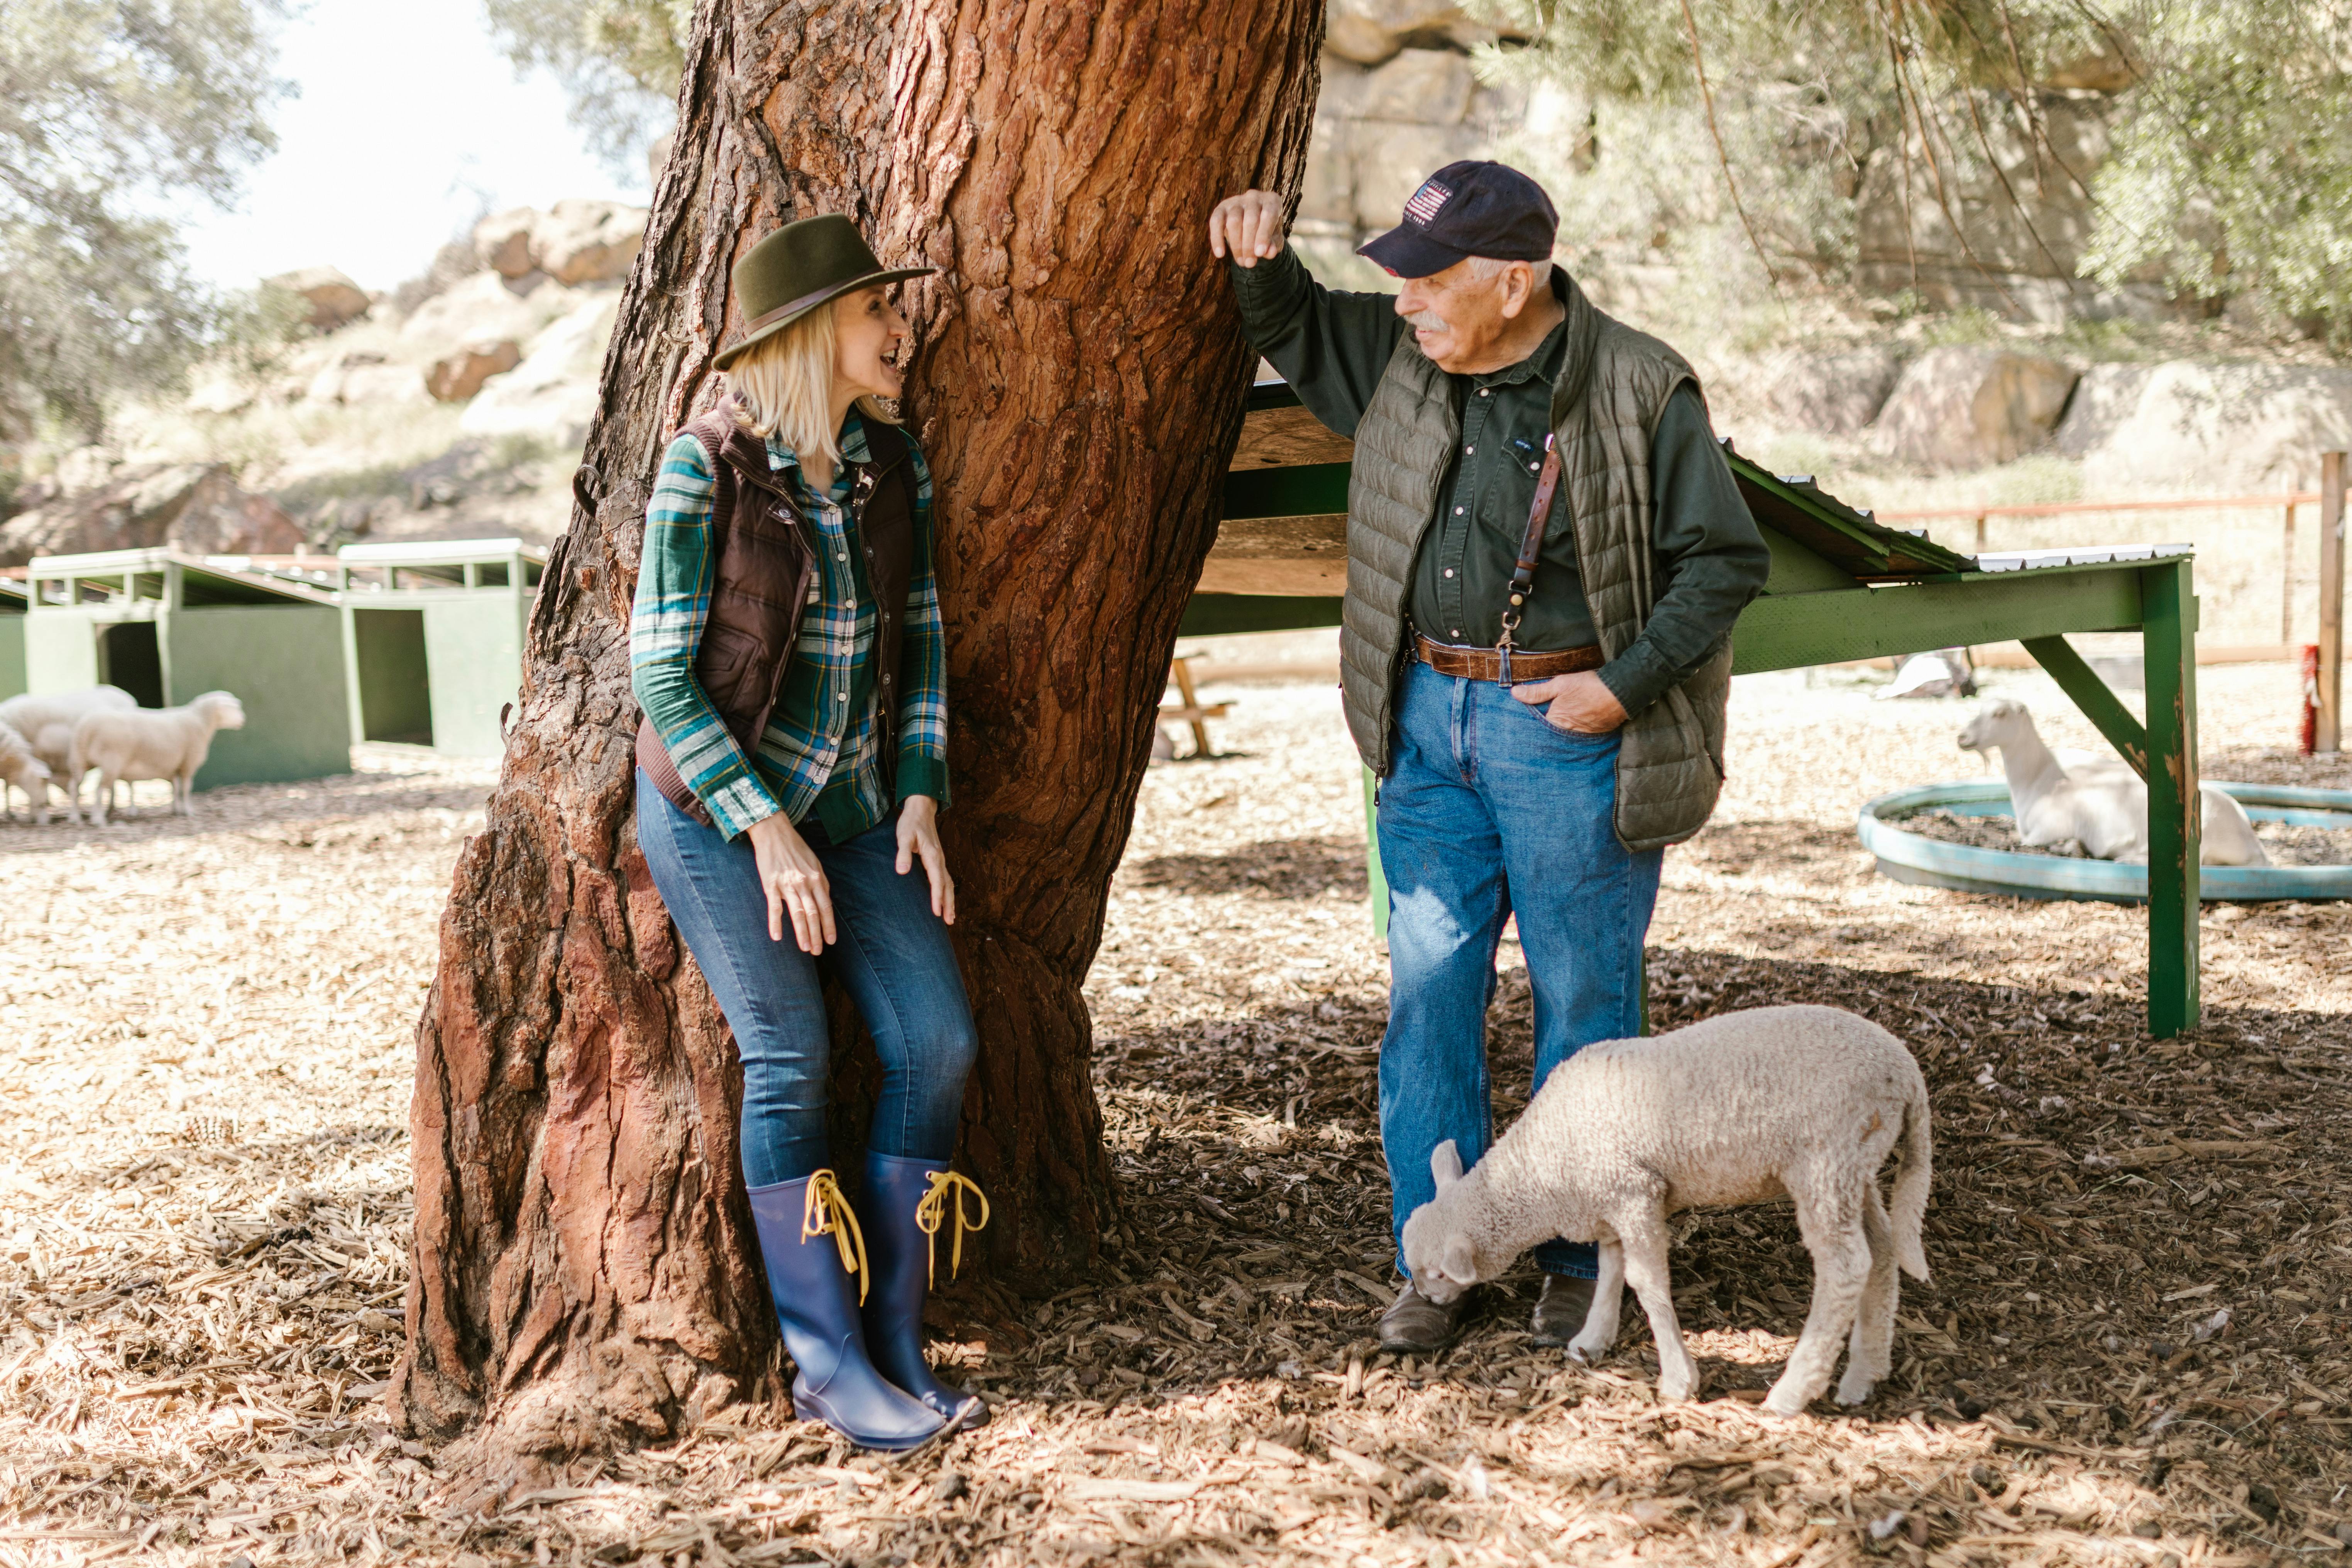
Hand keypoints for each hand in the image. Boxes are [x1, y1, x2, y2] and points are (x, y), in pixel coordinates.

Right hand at [746, 812, 834, 953]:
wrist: (774, 832)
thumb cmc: (796, 848)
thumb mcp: (815, 863)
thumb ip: (821, 883)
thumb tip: (826, 901)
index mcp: (817, 878)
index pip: (826, 907)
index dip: (829, 925)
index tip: (831, 941)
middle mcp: (804, 883)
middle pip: (813, 914)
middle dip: (817, 935)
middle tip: (817, 951)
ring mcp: (787, 884)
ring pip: (797, 913)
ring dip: (802, 933)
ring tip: (805, 949)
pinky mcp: (770, 884)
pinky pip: (774, 907)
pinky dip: (776, 923)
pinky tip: (777, 937)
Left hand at [895, 795, 956, 924]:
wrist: (921, 809)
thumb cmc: (910, 823)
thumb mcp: (903, 836)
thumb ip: (902, 853)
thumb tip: (901, 871)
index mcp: (932, 856)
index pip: (937, 881)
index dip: (937, 898)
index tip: (936, 913)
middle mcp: (939, 860)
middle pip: (947, 885)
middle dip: (948, 904)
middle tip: (949, 921)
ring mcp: (940, 860)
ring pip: (948, 883)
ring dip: (950, 900)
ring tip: (950, 917)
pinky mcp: (937, 860)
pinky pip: (945, 879)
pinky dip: (946, 892)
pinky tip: (944, 900)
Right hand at [1208, 190, 1286, 267]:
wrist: (1252, 224)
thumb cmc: (1267, 232)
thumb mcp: (1274, 239)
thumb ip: (1273, 245)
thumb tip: (1268, 253)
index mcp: (1272, 201)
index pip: (1268, 215)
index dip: (1264, 235)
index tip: (1260, 254)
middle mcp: (1254, 196)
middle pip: (1250, 220)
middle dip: (1249, 245)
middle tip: (1250, 264)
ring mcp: (1236, 200)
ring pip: (1234, 221)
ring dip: (1236, 245)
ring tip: (1241, 262)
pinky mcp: (1221, 207)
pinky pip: (1216, 221)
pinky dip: (1217, 238)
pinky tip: (1220, 254)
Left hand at [1511, 671, 1628, 733]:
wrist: (1621, 691)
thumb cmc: (1589, 686)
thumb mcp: (1560, 684)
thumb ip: (1537, 691)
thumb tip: (1514, 693)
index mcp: (1556, 722)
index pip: (1539, 728)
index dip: (1535, 723)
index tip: (1529, 721)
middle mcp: (1568, 733)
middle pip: (1553, 733)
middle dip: (1548, 729)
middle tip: (1547, 721)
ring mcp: (1583, 735)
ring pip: (1567, 734)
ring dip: (1564, 730)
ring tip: (1562, 722)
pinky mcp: (1596, 734)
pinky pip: (1582, 734)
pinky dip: (1578, 729)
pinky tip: (1579, 720)